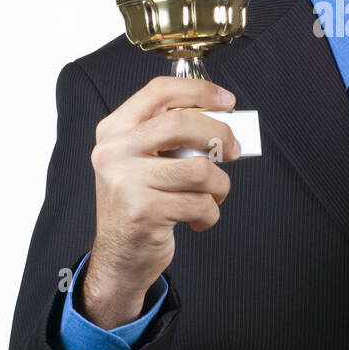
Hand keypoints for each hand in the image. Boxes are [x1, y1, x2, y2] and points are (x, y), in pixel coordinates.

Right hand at [83, 76, 241, 328]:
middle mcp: (114, 152)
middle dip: (219, 135)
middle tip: (234, 151)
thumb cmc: (141, 204)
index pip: (159, 92)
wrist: (118, 259)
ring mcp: (126, 182)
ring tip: (212, 197)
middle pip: (181, 123)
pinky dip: (209, 214)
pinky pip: (199, 204)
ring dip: (219, 186)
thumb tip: (222, 123)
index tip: (227, 101)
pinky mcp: (143, 212)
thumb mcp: (143, 162)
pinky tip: (197, 220)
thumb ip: (170, 139)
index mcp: (114, 131)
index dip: (199, 90)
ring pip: (199, 169)